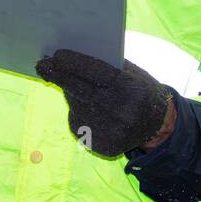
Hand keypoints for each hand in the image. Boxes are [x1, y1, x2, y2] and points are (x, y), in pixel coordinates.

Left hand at [35, 50, 173, 156]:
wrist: (157, 125)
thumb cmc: (140, 90)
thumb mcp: (132, 73)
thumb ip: (107, 65)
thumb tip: (72, 57)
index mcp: (132, 91)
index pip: (98, 73)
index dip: (76, 64)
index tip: (56, 55)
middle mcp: (122, 114)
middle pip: (82, 91)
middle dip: (60, 76)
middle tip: (43, 65)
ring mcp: (112, 133)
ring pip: (77, 107)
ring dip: (68, 93)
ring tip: (68, 82)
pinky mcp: (102, 146)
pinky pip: (79, 123)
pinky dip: (76, 111)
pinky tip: (83, 105)